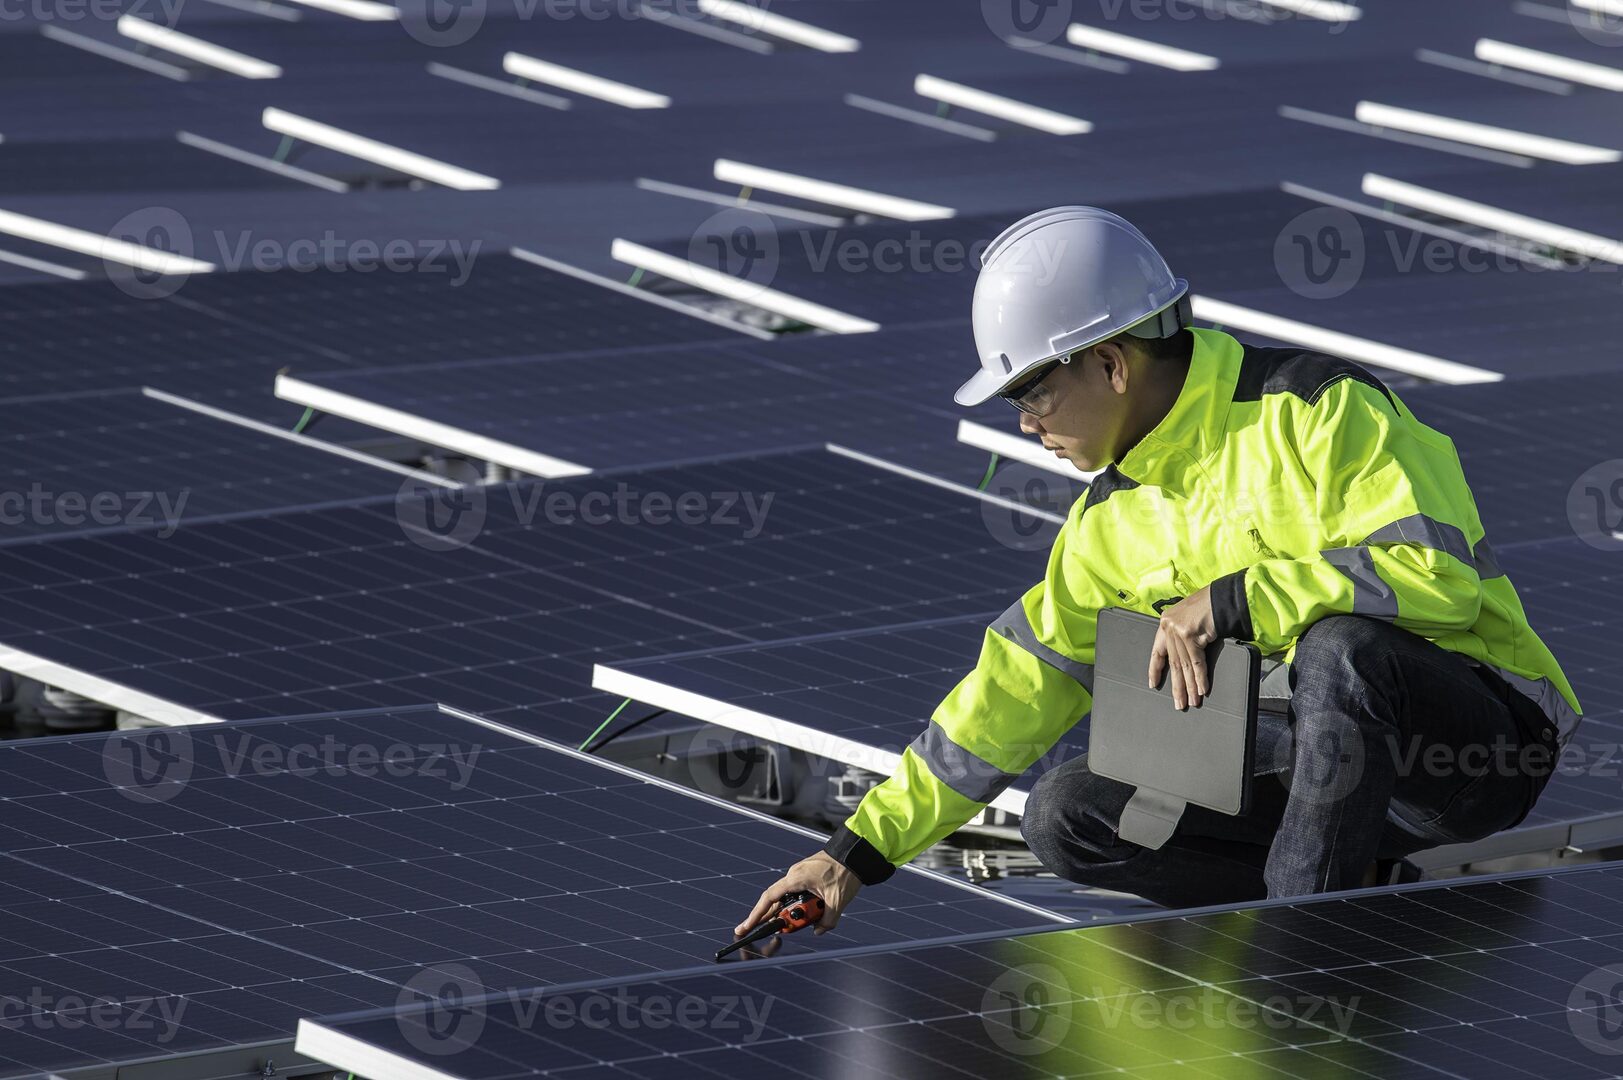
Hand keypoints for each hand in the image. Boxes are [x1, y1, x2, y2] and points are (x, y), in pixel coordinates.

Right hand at [735, 851, 859, 937]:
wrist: (856, 853)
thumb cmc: (845, 871)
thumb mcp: (838, 901)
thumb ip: (827, 920)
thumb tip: (819, 930)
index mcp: (796, 878)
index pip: (769, 898)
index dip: (756, 914)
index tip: (745, 926)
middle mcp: (794, 875)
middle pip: (776, 901)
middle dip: (772, 918)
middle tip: (766, 932)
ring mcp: (800, 874)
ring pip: (787, 898)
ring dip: (790, 913)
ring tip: (795, 925)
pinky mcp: (808, 875)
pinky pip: (796, 893)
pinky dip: (797, 905)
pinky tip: (805, 914)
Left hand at [1148, 585, 1215, 710]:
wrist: (1222, 597)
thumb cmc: (1208, 606)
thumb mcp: (1188, 619)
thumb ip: (1182, 635)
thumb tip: (1183, 658)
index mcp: (1165, 622)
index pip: (1157, 651)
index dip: (1155, 669)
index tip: (1153, 683)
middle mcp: (1169, 627)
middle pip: (1173, 663)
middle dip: (1177, 686)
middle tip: (1179, 702)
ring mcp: (1178, 631)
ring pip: (1184, 666)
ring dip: (1190, 686)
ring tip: (1192, 701)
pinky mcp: (1190, 635)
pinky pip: (1196, 663)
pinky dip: (1200, 678)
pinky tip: (1202, 690)